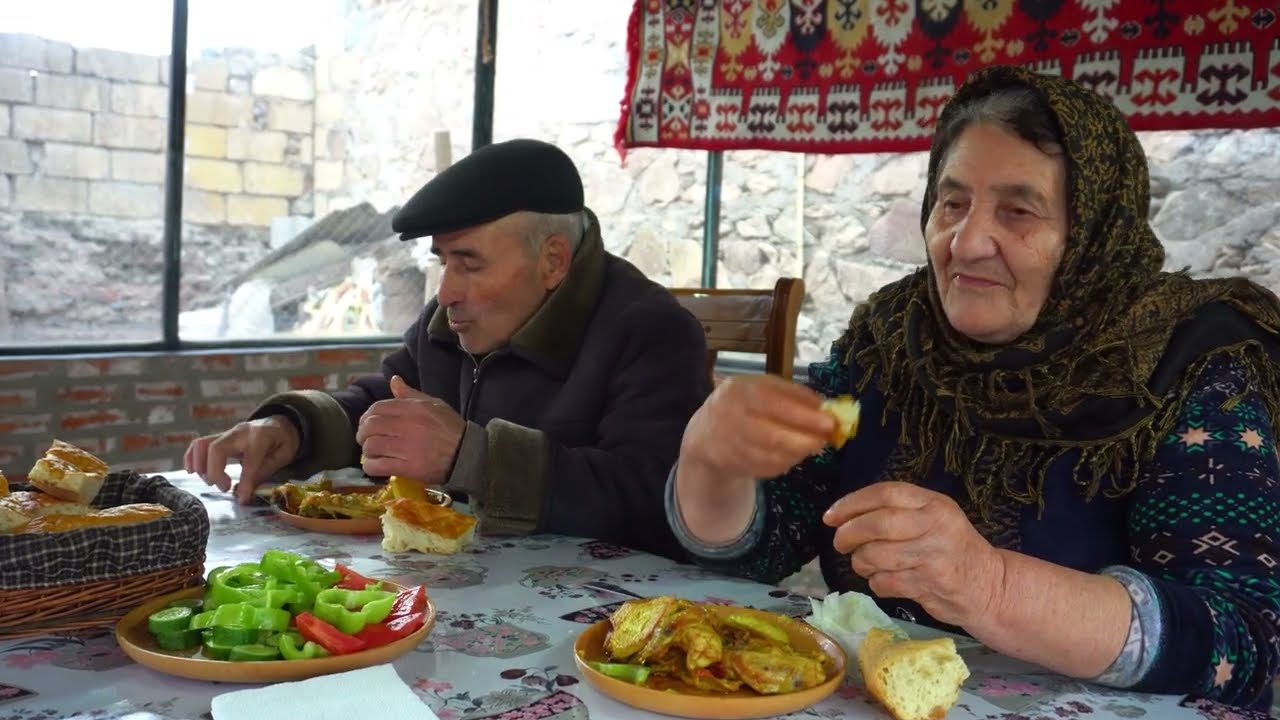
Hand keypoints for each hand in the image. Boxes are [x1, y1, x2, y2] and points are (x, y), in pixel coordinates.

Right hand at [183, 415, 299, 504]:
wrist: (279, 424)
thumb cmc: (283, 440)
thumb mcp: (284, 455)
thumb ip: (266, 470)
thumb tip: (247, 490)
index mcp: (261, 437)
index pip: (249, 461)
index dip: (244, 482)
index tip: (241, 498)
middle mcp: (240, 432)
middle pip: (216, 449)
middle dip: (215, 472)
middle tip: (224, 488)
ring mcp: (227, 433)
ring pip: (202, 444)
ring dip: (201, 467)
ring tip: (212, 482)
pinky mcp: (219, 437)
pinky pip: (198, 444)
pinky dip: (191, 457)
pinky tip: (192, 471)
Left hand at [356, 375, 464, 481]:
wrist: (467, 454)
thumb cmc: (451, 428)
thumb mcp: (434, 405)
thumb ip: (411, 395)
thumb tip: (394, 380)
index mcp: (414, 408)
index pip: (377, 408)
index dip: (366, 416)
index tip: (366, 424)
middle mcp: (408, 426)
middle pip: (370, 426)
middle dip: (362, 433)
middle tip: (364, 439)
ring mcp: (407, 447)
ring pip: (371, 446)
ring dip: (366, 451)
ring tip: (371, 453)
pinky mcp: (408, 467)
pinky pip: (378, 466)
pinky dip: (370, 466)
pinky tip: (375, 466)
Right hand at [679, 374, 833, 481]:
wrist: (705, 434)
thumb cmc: (743, 405)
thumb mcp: (763, 388)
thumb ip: (794, 395)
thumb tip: (828, 407)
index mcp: (738, 390)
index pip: (773, 403)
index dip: (804, 415)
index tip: (830, 422)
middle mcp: (728, 417)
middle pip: (771, 435)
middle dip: (804, 440)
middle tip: (826, 439)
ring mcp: (728, 444)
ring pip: (771, 456)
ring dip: (798, 453)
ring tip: (812, 446)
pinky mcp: (731, 465)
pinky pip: (766, 468)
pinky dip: (785, 464)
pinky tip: (793, 456)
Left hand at [824, 482, 1004, 628]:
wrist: (989, 585)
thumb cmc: (952, 548)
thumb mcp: (934, 518)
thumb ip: (898, 511)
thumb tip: (845, 516)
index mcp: (933, 503)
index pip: (885, 493)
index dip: (852, 503)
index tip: (831, 516)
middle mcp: (935, 526)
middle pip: (878, 524)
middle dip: (849, 533)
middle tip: (840, 542)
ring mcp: (933, 556)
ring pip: (877, 555)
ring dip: (861, 562)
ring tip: (865, 564)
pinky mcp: (930, 584)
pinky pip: (885, 582)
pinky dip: (876, 583)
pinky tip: (884, 581)